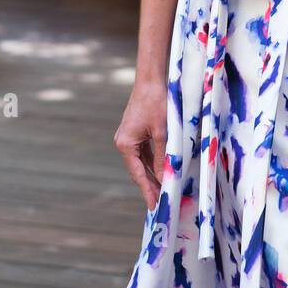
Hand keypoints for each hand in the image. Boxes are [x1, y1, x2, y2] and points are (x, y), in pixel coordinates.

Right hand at [114, 79, 167, 210]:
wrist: (150, 80)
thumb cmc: (156, 104)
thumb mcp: (162, 133)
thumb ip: (162, 157)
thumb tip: (164, 178)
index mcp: (125, 144)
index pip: (138, 174)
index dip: (147, 190)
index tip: (154, 206)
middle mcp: (123, 142)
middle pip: (138, 170)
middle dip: (149, 186)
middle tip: (159, 204)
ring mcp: (128, 138)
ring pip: (142, 163)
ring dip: (152, 175)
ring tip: (162, 191)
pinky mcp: (136, 132)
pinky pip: (144, 153)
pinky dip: (153, 163)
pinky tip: (161, 171)